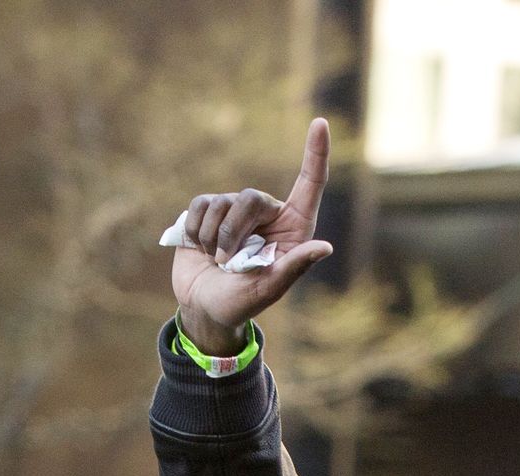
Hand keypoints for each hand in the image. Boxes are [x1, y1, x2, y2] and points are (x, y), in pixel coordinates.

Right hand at [169, 117, 336, 356]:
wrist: (203, 307)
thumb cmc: (241, 303)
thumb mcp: (268, 290)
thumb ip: (293, 267)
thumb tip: (324, 247)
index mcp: (292, 230)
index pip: (309, 184)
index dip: (315, 154)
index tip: (319, 123)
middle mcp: (268, 214)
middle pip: (252, 198)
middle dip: (234, 232)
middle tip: (227, 263)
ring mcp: (236, 209)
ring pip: (222, 203)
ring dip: (213, 238)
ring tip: (215, 261)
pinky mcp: (208, 210)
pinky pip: (200, 205)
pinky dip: (195, 231)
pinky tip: (199, 249)